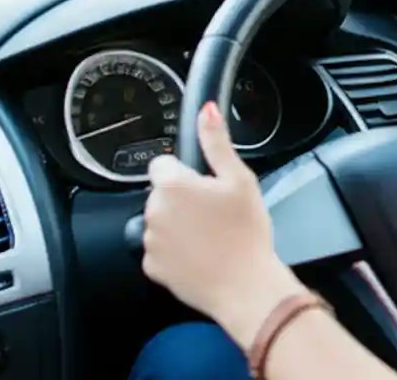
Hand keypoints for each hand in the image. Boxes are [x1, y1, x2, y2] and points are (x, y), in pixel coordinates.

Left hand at [141, 102, 303, 344]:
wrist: (245, 286)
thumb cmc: (247, 232)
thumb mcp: (240, 180)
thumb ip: (217, 143)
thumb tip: (206, 110)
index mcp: (173, 185)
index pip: (163, 164)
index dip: (187, 173)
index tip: (206, 187)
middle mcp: (153, 211)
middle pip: (162, 194)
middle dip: (183, 199)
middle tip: (215, 213)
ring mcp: (150, 241)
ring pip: (161, 221)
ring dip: (178, 224)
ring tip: (211, 236)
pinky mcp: (152, 266)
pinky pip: (160, 250)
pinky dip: (176, 251)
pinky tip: (201, 255)